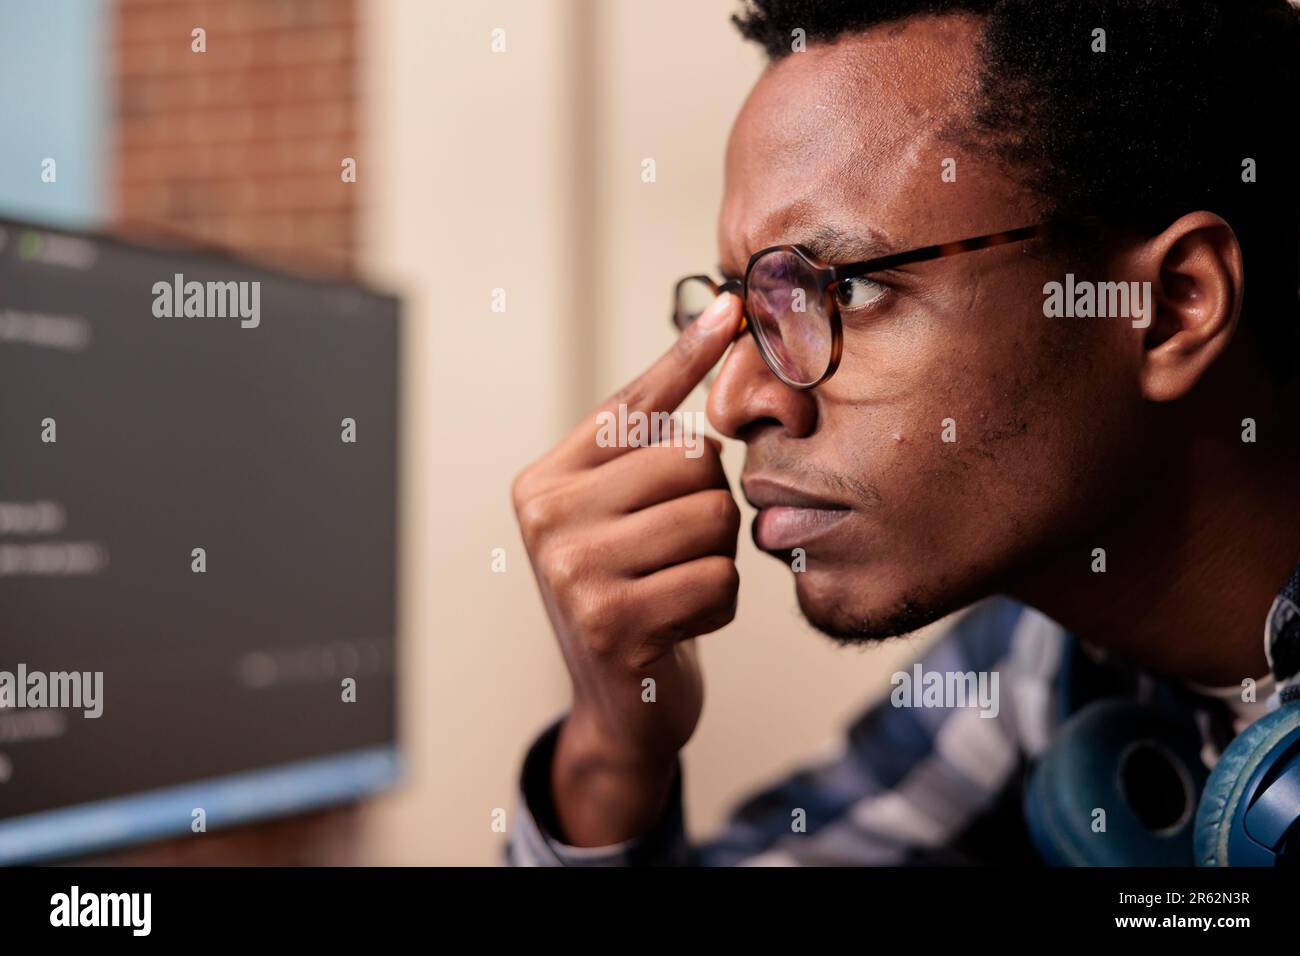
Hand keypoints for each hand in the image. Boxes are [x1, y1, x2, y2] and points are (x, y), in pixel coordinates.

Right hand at [511, 292, 742, 844]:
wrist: (621, 705)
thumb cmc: (633, 592)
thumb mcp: (622, 516)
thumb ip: (647, 446)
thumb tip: (716, 331)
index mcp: (546, 479)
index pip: (633, 403)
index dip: (688, 354)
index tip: (736, 304)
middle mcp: (547, 517)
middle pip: (691, 460)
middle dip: (710, 502)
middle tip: (678, 546)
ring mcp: (572, 572)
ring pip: (712, 518)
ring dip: (717, 557)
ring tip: (678, 582)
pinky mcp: (611, 624)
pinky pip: (717, 579)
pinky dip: (719, 603)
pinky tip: (683, 621)